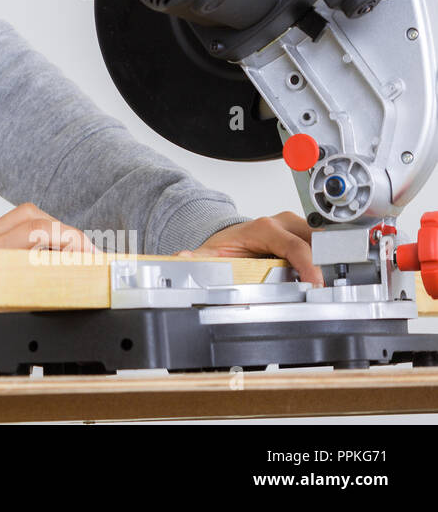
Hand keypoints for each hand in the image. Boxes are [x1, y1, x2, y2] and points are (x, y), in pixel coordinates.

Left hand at [0, 202, 94, 377]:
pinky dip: (46, 239)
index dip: (71, 239)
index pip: (36, 229)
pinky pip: (23, 229)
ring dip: (57, 235)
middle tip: (89, 259)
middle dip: (68, 235)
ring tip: (76, 258)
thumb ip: (44, 293)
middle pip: (35, 218)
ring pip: (30, 219)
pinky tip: (58, 259)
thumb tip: (79, 278)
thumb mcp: (11, 319)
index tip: (91, 258)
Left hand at [177, 211, 323, 286]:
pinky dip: (324, 260)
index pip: (296, 246)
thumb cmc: (224, 246)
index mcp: (263, 228)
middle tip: (325, 288)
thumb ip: (199, 260)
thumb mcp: (210, 255)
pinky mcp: (302, 233)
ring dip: (327, 262)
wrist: (226, 237)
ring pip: (323, 241)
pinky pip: (321, 245)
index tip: (315, 285)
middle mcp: (282, 223)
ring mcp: (295, 226)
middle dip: (324, 263)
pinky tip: (320, 277)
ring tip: (324, 285)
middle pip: (316, 241)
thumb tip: (184, 259)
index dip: (309, 266)